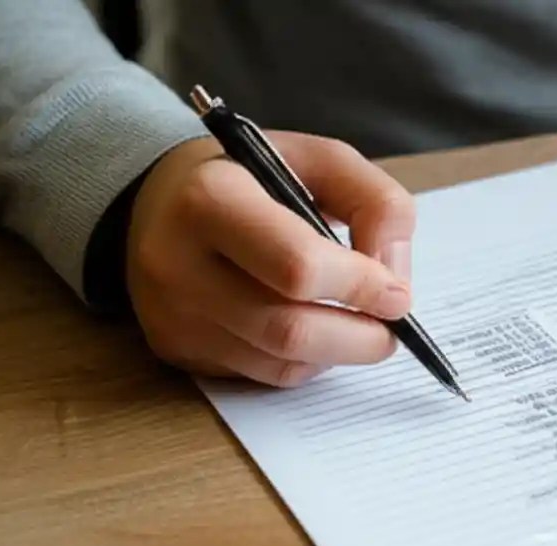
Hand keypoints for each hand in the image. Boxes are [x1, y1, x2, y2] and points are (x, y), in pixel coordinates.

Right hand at [127, 131, 413, 386]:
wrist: (159, 199)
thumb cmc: (253, 177)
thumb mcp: (320, 160)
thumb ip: (375, 201)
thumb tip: (392, 275)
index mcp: (212, 198)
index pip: (298, 267)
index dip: (360, 287)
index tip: (397, 293)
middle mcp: (178, 262)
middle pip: (290, 330)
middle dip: (360, 337)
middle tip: (391, 327)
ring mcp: (173, 314)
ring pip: (280, 363)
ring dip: (338, 353)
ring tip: (359, 326)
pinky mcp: (177, 348)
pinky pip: (261, 374)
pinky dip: (305, 361)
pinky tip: (315, 332)